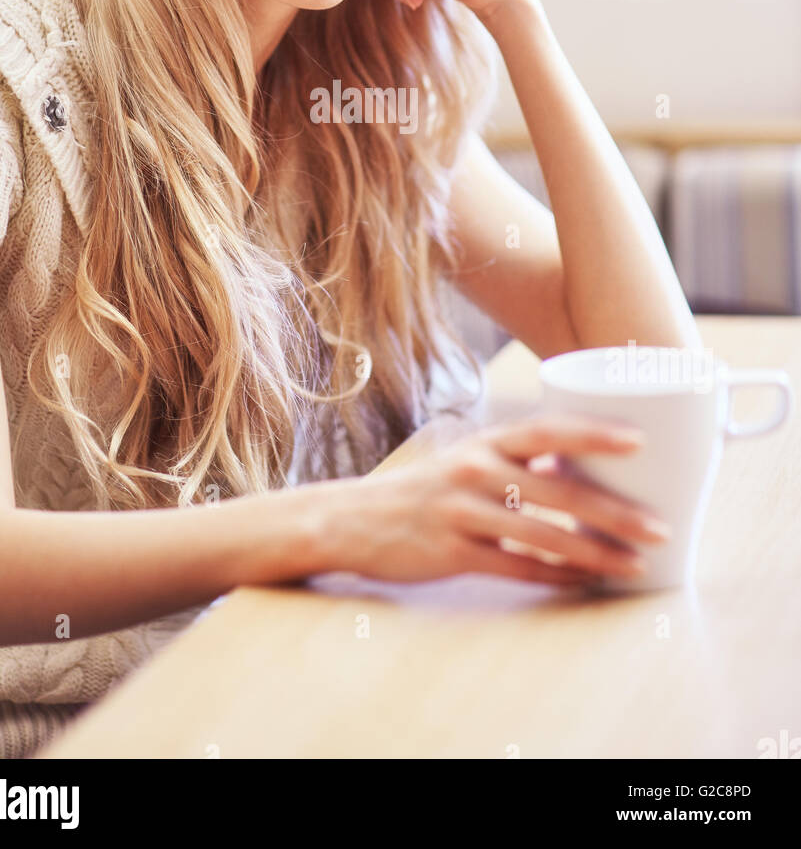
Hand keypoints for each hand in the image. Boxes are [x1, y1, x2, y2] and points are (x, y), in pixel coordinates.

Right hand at [329, 413, 671, 585]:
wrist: (352, 520)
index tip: (641, 441)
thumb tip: (581, 468)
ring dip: (595, 552)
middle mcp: (476, 470)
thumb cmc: (425, 490)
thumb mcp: (468, 462)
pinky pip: (516, 568)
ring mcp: (463, 512)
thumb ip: (518, 463)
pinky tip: (585, 584)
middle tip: (660, 526)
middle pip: (558, 489)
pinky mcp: (452, 553)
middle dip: (615, 510)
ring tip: (635, 564)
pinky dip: (555, 577)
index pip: (548, 428)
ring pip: (544, 535)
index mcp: (487, 443)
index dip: (595, 433)